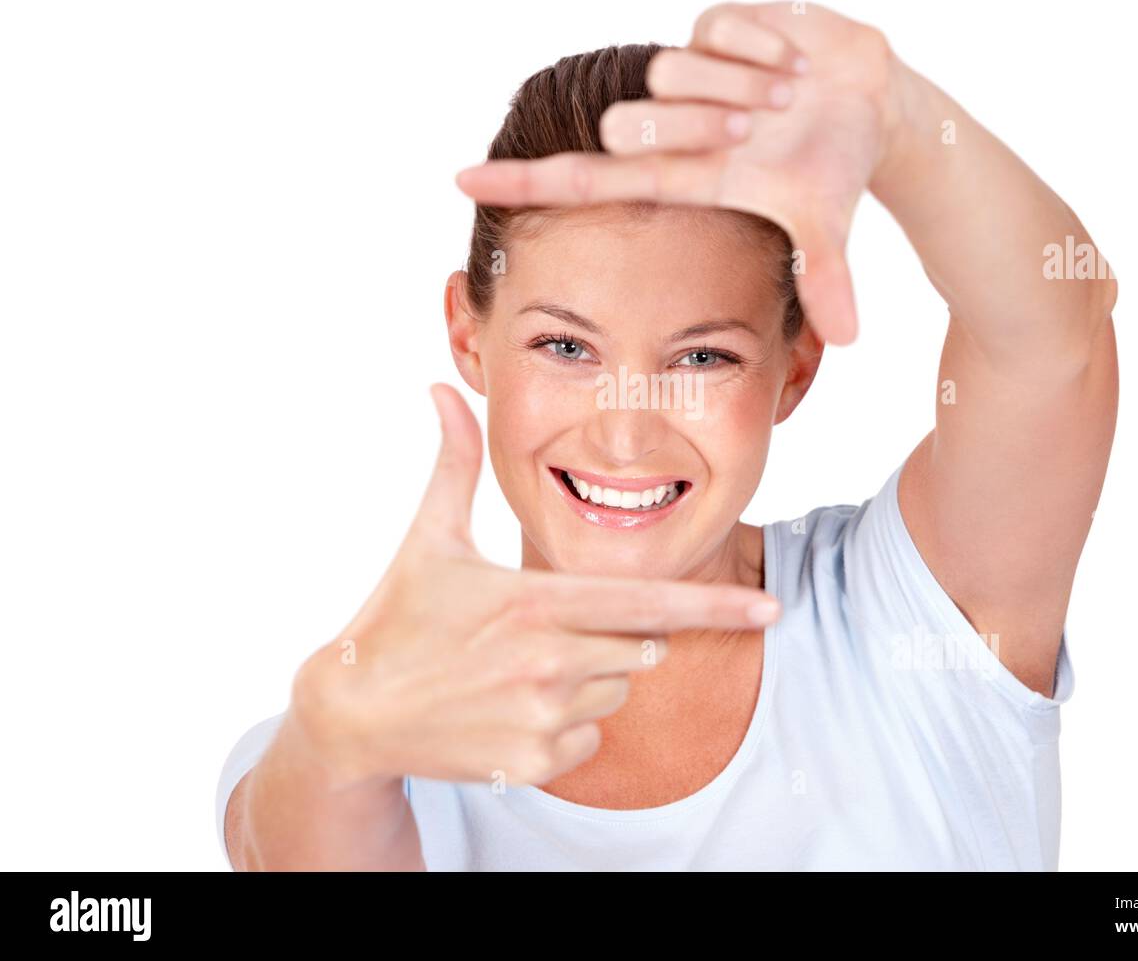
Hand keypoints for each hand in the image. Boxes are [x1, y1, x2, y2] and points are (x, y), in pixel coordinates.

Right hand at [287, 383, 780, 790]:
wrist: (352, 713)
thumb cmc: (397, 617)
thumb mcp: (429, 537)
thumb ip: (455, 462)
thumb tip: (441, 389)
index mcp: (537, 601)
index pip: (648, 602)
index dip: (716, 606)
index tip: (770, 608)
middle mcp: (550, 662)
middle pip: (643, 645)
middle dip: (618, 632)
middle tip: (548, 627)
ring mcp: (544, 718)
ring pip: (618, 692)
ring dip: (590, 679)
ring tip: (519, 669)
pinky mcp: (534, 764)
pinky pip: (591, 740)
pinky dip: (566, 727)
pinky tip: (512, 709)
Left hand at [453, 0, 904, 344]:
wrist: (869, 99)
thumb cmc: (828, 165)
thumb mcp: (824, 221)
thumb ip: (825, 276)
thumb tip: (848, 337)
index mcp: (678, 175)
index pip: (583, 182)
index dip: (524, 184)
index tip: (459, 182)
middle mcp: (668, 124)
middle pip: (626, 123)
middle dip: (698, 127)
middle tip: (759, 130)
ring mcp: (685, 71)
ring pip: (672, 71)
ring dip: (744, 87)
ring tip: (786, 97)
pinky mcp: (710, 21)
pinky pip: (722, 28)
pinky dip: (768, 47)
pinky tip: (792, 61)